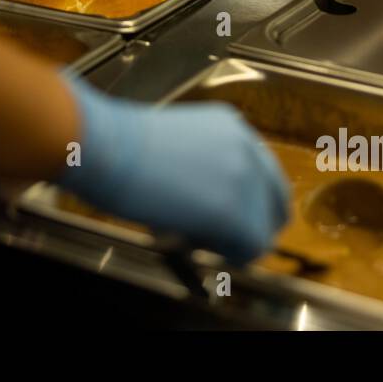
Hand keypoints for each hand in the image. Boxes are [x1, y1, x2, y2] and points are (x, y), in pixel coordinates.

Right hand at [58, 77, 289, 263]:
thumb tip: (207, 198)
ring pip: (262, 228)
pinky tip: (199, 244)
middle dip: (251, 224)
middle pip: (275, 201)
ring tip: (196, 236)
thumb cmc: (121, 144)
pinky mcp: (237, 212)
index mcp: (232, 126)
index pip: (264, 173)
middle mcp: (247, 148)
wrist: (107, 147)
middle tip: (223, 239)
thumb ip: (205, 164)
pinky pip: (251, 246)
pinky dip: (229, 254)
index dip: (250, 202)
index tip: (230, 218)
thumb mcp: (177, 141)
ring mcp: (245, 179)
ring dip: (234, 239)